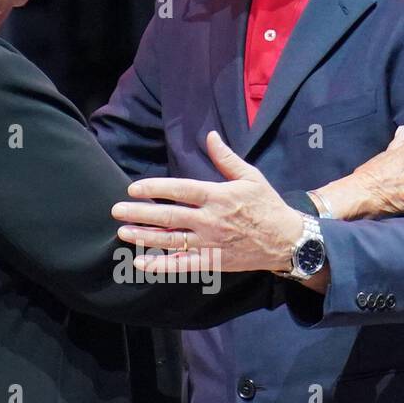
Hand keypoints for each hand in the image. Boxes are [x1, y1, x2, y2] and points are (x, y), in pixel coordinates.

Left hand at [112, 131, 303, 274]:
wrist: (286, 240)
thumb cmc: (267, 205)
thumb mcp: (250, 177)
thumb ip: (226, 158)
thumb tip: (210, 136)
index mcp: (218, 196)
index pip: (181, 190)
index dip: (156, 188)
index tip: (134, 188)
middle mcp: (210, 220)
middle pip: (169, 216)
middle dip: (140, 213)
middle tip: (117, 210)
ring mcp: (210, 243)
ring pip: (171, 240)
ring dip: (145, 237)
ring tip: (123, 232)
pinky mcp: (212, 262)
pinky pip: (182, 265)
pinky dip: (161, 266)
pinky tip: (142, 262)